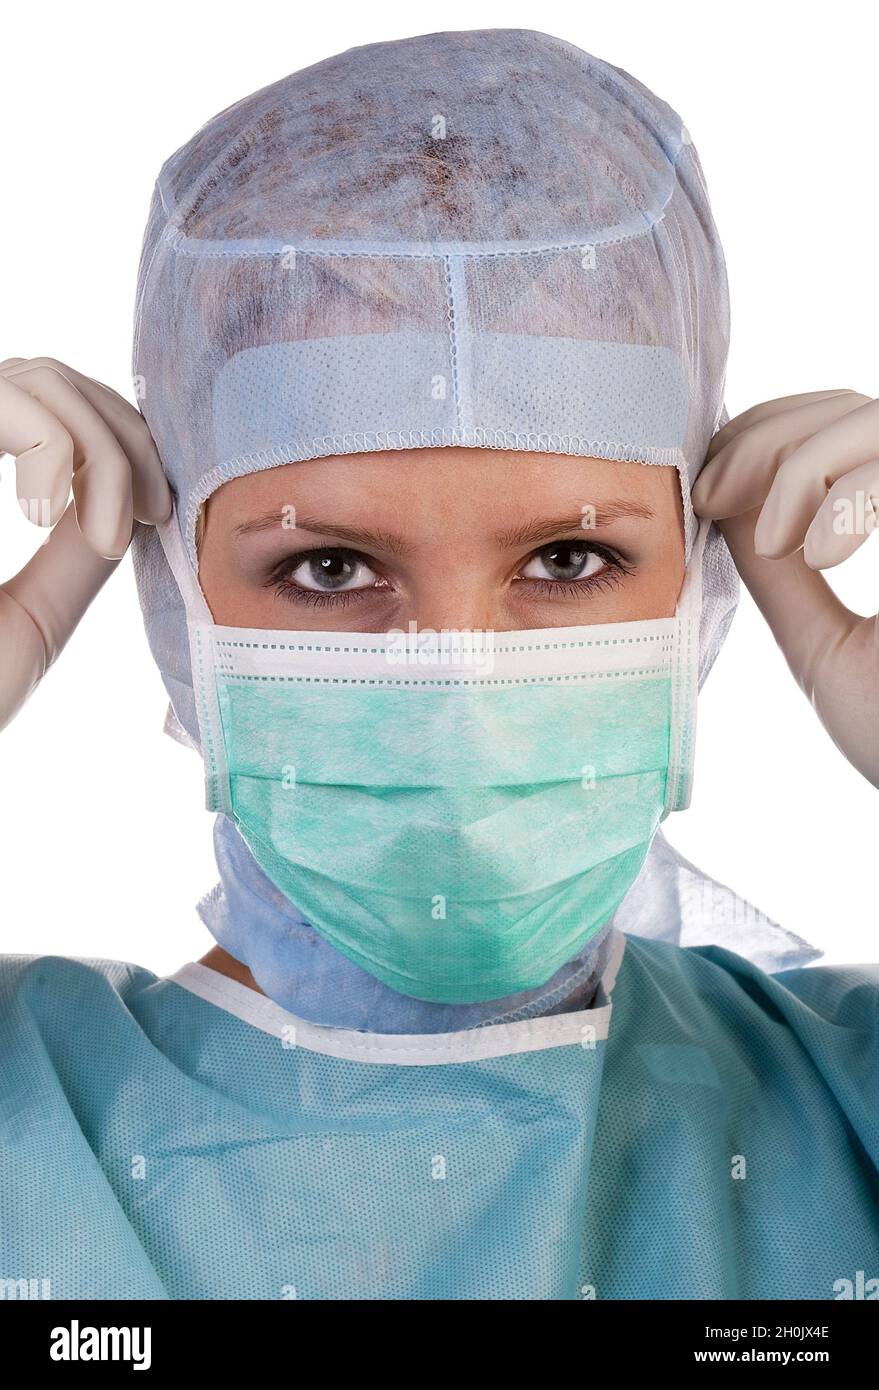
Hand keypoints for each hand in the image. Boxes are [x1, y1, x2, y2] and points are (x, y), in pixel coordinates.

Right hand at [0, 357, 170, 730]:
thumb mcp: (32, 619)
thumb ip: (73, 552)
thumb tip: (126, 489)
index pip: (46, 404)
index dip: (117, 440)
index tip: (151, 513)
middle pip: (43, 375)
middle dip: (122, 436)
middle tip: (148, 512)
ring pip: (32, 376)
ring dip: (96, 443)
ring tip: (101, 526)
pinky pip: (2, 395)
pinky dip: (51, 442)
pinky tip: (45, 511)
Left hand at [692, 389, 878, 786]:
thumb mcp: (823, 646)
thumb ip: (779, 573)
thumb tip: (726, 500)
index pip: (842, 424)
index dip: (767, 433)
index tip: (708, 489)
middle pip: (858, 406)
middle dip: (770, 440)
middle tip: (714, 497)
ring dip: (804, 463)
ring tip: (776, 543)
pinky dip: (854, 491)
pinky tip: (821, 553)